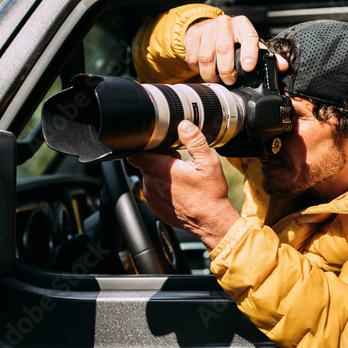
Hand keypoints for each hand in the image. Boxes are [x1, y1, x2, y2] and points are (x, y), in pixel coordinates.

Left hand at [127, 120, 240, 249]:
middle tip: (178, 161)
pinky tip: (179, 189)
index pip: (136, 154)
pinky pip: (153, 191)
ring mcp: (152, 198)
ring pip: (148, 177)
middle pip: (145, 163)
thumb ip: (195, 141)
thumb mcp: (208, 162)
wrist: (212, 222)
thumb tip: (184, 125)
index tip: (160, 147)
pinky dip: (162, 187)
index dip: (146, 146)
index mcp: (161, 170)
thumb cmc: (211, 194)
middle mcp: (152, 184)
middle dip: (158, 159)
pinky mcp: (155, 207)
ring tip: (180, 177)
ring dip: (160, 173)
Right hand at [184, 14, 288, 84]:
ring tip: (217, 79)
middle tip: (230, 80)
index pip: (249, 37)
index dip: (250, 53)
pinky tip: (205, 70)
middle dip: (227, 71)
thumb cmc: (233, 38)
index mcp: (243, 25)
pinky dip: (198, 69)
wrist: (208, 27)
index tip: (248, 67)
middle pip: (224, 49)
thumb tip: (282, 66)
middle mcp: (225, 23)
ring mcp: (207, 29)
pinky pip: (194, 58)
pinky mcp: (192, 36)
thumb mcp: (250, 44)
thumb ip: (266, 55)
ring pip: (207, 57)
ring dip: (211, 74)